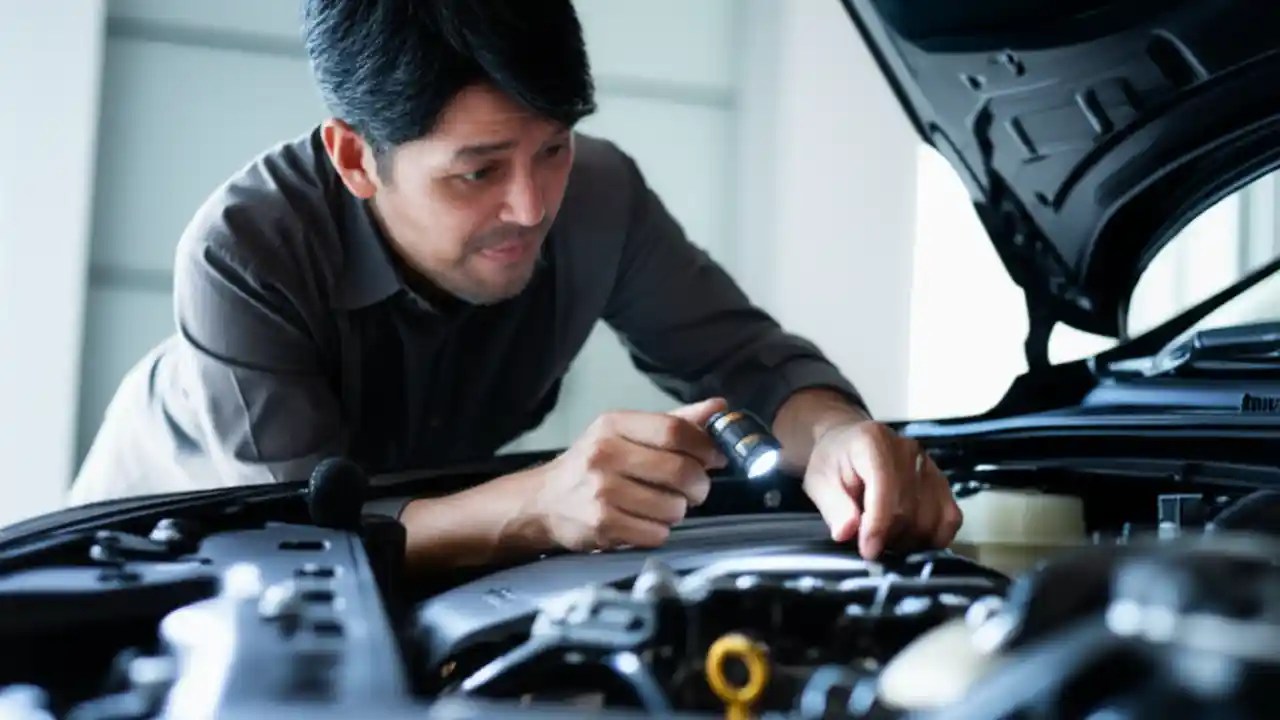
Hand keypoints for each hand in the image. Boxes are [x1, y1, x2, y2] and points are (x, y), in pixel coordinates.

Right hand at [528, 398, 728, 551]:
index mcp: (614, 425)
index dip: (705, 446)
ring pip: (673, 507)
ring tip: (661, 506)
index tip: (715, 457)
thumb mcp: (626, 433)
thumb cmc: (593, 464)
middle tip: (695, 489)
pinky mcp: (602, 525)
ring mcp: (601, 491)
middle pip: (680, 470)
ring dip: (678, 511)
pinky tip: (643, 522)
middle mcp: (605, 454)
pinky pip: (656, 533)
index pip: (674, 430)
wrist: (543, 501)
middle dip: (699, 485)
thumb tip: (719, 407)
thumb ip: (674, 421)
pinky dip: (659, 531)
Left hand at [802, 420, 960, 558]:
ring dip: (910, 541)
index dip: (878, 526)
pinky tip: (911, 540)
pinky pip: (950, 517)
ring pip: (932, 517)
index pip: (885, 488)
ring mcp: (929, 465)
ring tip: (887, 541)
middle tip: (871, 546)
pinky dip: (934, 537)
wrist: (850, 443)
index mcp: (873, 442)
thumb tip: (847, 533)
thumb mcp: (820, 482)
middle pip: (910, 508)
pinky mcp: (942, 481)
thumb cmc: (833, 463)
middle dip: (890, 537)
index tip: (867, 551)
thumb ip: (833, 506)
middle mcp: (908, 450)